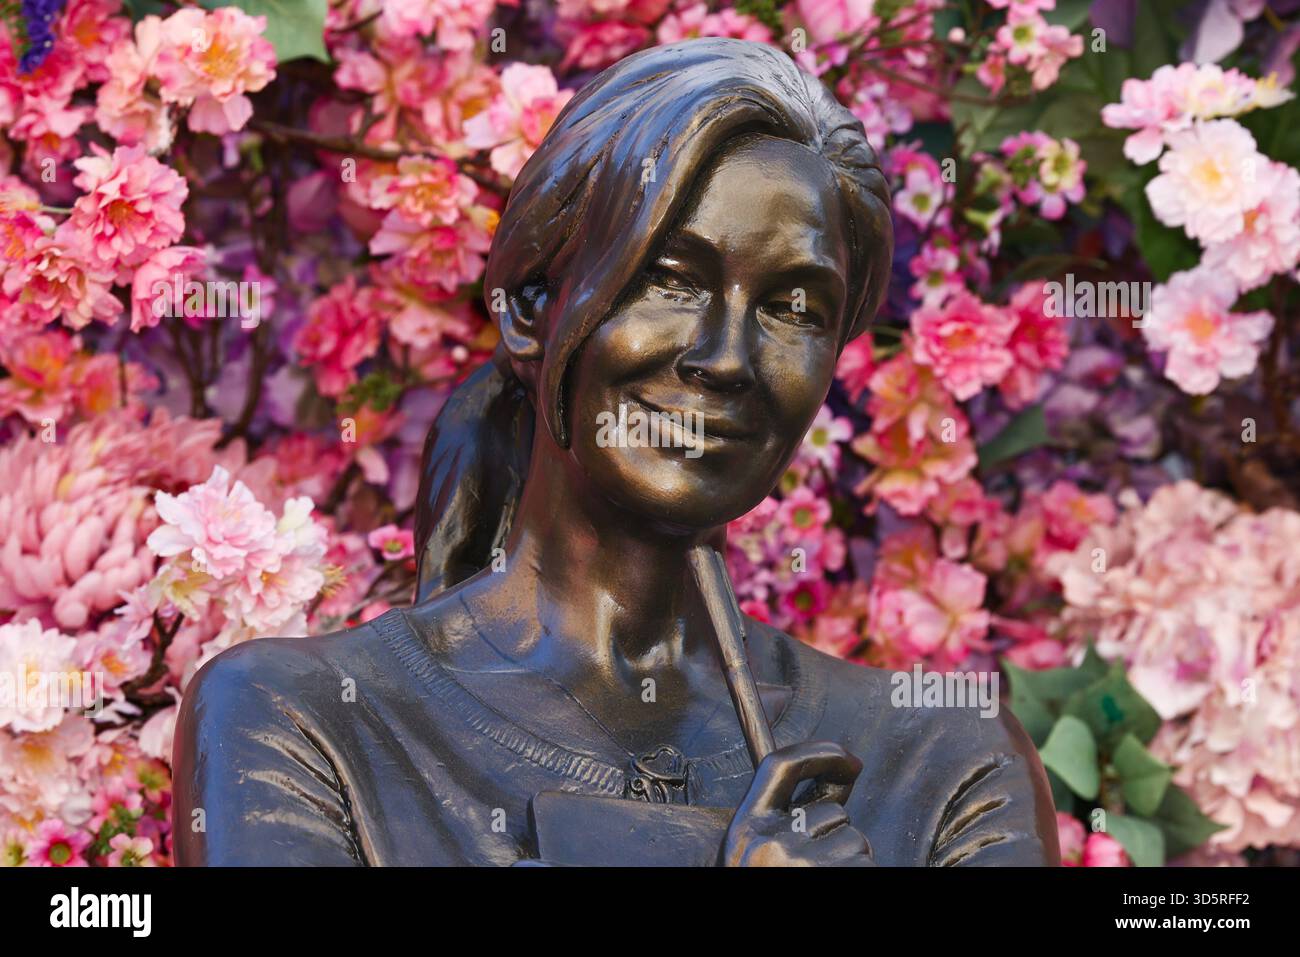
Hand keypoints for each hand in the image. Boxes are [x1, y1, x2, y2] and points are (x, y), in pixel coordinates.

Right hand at [721, 740, 873, 866]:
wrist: (754, 940)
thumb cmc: (760, 881)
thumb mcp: (757, 850)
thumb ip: (788, 817)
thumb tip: (838, 780)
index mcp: (747, 825)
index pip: (781, 765)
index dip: (821, 752)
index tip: (849, 758)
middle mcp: (769, 840)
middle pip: (833, 811)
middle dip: (839, 832)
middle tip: (825, 860)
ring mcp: (798, 861)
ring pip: (854, 838)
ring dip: (850, 856)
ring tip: (825, 873)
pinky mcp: (826, 876)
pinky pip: (867, 861)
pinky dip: (861, 870)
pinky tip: (838, 879)